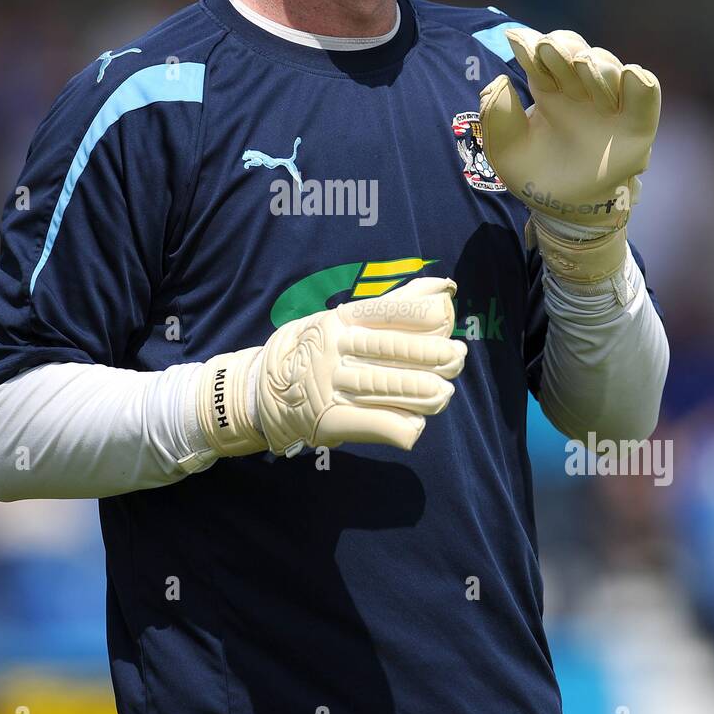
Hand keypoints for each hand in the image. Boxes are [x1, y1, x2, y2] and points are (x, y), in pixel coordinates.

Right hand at [196, 276, 466, 457]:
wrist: (257, 392)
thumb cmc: (310, 349)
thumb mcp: (342, 318)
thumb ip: (394, 306)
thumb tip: (447, 288)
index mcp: (337, 321)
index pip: (387, 313)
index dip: (423, 316)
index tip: (447, 319)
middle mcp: (333, 350)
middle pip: (394, 352)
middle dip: (434, 357)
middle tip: (457, 360)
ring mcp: (329, 386)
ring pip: (390, 389)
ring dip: (425, 394)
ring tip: (443, 394)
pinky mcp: (328, 421)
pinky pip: (375, 425)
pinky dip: (402, 426)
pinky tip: (415, 424)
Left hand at [479, 29, 660, 286]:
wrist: (566, 209)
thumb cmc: (536, 174)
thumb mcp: (505, 150)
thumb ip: (497, 117)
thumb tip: (499, 79)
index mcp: (548, 89)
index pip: (540, 55)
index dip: (529, 44)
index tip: (517, 41)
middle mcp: (579, 88)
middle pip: (574, 51)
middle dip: (561, 46)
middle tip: (548, 50)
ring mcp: (609, 102)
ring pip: (608, 66)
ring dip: (596, 63)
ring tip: (584, 68)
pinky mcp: (636, 122)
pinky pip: (645, 93)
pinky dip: (639, 82)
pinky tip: (630, 76)